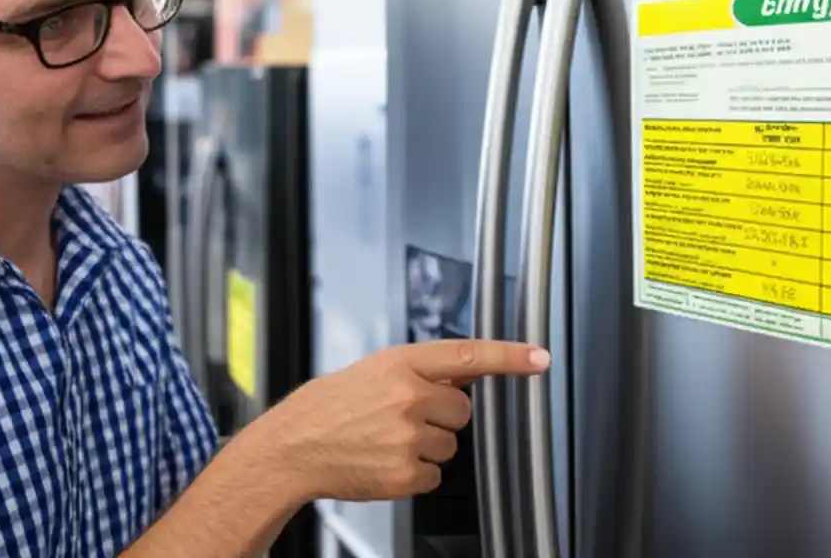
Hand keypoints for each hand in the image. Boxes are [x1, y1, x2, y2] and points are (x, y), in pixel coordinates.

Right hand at [256, 339, 549, 501]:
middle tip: (400, 418)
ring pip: (450, 445)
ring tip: (384, 440)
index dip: (509, 356)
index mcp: (401, 363)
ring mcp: (407, 437)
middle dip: (440, 416)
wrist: (291, 448)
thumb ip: (425, 370)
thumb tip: (471, 370)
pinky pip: (435, 475)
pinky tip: (383, 461)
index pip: (467, 354)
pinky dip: (415, 474)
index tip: (540, 357)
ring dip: (426, 446)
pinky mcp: (405, 473)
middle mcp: (407, 396)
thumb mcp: (376, 370)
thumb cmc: (330, 407)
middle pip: (462, 410)